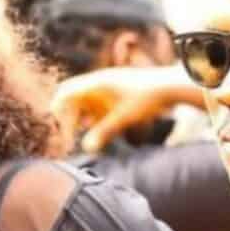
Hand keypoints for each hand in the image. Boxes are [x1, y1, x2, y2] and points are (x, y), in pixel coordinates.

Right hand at [51, 64, 202, 153]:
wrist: (170, 85)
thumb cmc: (147, 99)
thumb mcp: (124, 117)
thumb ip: (104, 132)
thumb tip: (86, 149)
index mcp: (95, 83)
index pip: (64, 93)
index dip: (59, 113)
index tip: (64, 132)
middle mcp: (97, 81)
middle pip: (70, 96)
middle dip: (67, 116)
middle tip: (69, 135)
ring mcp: (106, 84)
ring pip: (83, 99)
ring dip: (80, 115)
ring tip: (83, 132)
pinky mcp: (114, 90)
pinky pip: (95, 101)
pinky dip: (92, 113)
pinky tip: (100, 126)